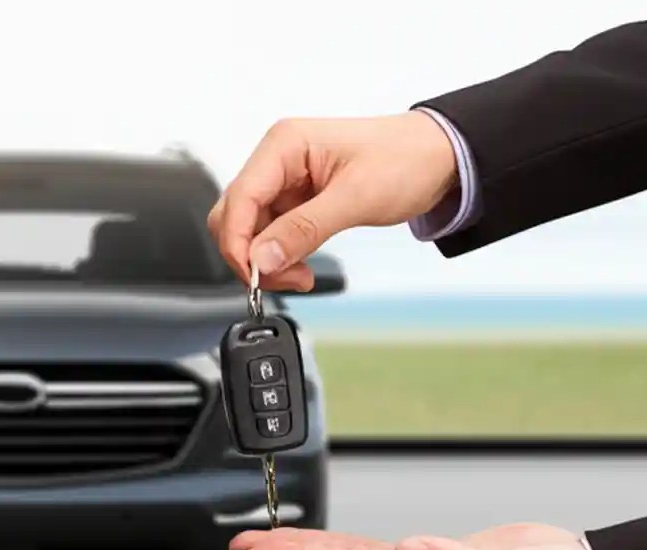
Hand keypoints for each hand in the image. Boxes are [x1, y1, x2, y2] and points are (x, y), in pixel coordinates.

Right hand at [208, 111, 458, 290]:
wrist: (440, 157)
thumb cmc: (407, 159)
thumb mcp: (356, 198)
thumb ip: (304, 230)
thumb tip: (262, 259)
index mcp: (283, 144)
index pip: (239, 198)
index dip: (239, 243)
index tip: (254, 277)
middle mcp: (277, 160)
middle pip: (235, 217)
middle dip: (251, 255)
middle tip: (281, 279)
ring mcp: (284, 181)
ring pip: (251, 230)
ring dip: (268, 260)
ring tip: (300, 275)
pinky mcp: (295, 200)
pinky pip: (272, 234)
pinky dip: (281, 256)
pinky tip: (301, 265)